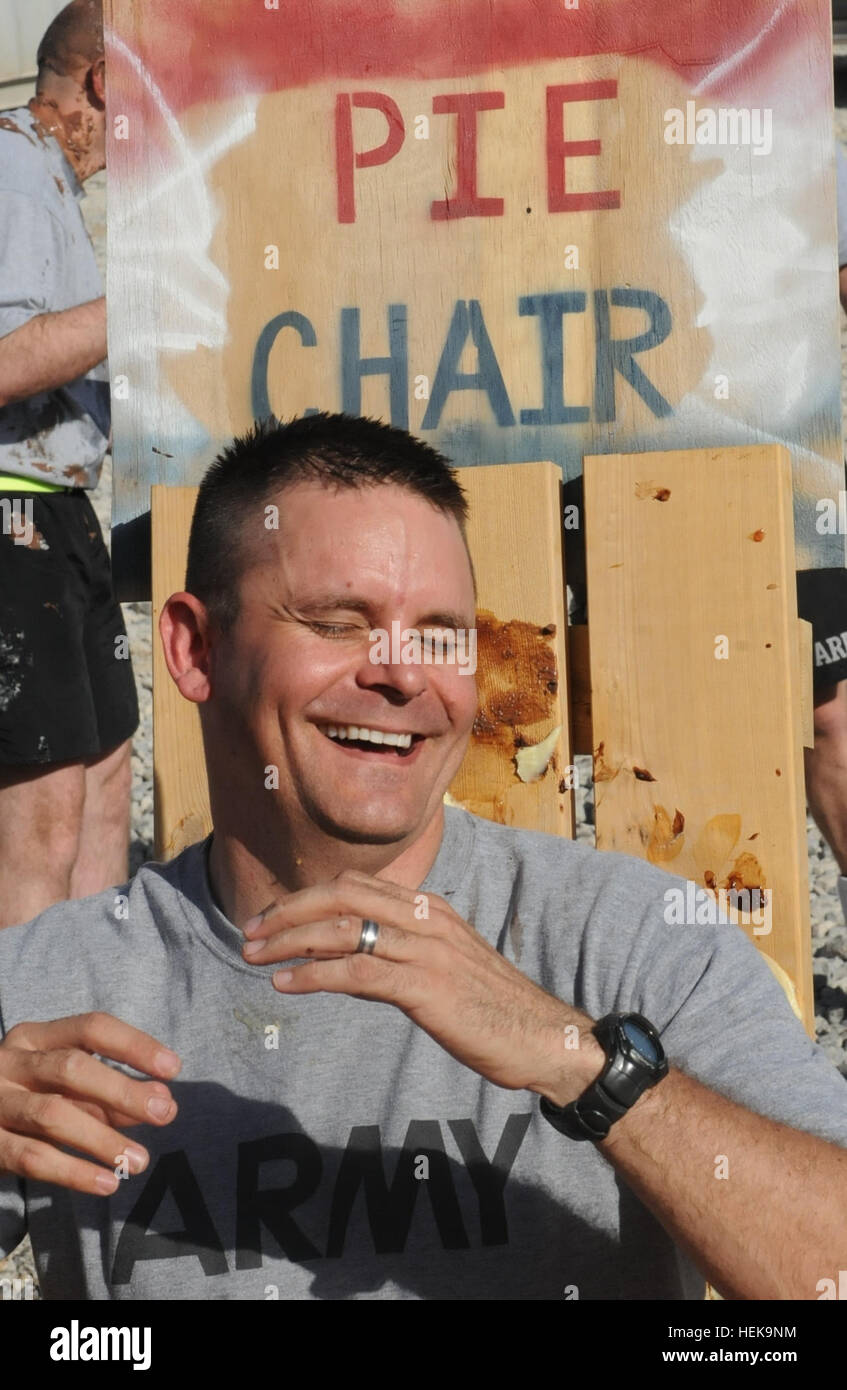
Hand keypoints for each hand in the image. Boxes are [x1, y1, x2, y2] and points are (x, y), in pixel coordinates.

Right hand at [0, 1013, 180, 1196]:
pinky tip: (107, 1183)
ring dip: (103, 1138)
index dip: (134, 1045)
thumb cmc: (27, 1098)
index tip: (172, 1068)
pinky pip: (32, 1157)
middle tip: (165, 1112)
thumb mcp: (64, 1088)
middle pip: (72, 1068)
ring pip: (53, 1115)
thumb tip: (161, 1101)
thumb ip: (107, 1094)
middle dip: (123, 1090)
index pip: (92, 1028)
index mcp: (35, 1037)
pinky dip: (73, 1172)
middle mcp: (11, 1062)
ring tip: (140, 1160)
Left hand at [242, 870, 603, 1101]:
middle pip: (341, 894)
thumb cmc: (492, 1009)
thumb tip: (343, 958)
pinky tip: (286, 984)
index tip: (269, 917)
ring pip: (343, 929)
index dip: (305, 897)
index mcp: (429, 908)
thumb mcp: (442, 967)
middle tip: (249, 931)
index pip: (354, 884)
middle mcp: (426, 918)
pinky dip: (314, 975)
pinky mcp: (425, 988)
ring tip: (254, 956)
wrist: (544, 1039)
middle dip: (288, 909)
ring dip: (289, 941)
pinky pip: (356, 972)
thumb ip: (397, 954)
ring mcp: (426, 950)